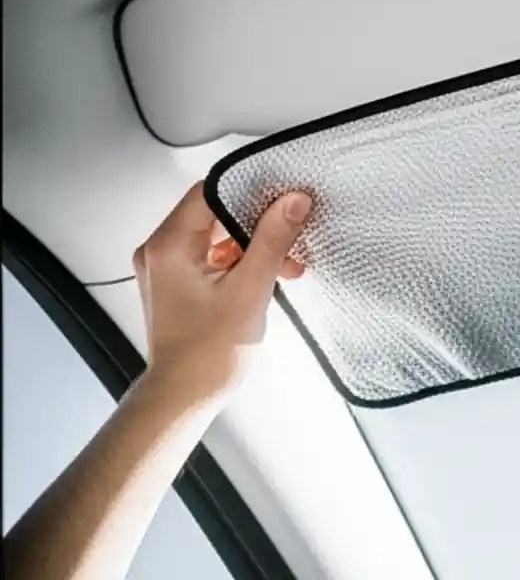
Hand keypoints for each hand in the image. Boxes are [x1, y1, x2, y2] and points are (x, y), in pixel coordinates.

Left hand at [131, 182, 312, 403]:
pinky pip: (210, 256)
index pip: (210, 192)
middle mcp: (159, 251)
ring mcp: (165, 268)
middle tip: (290, 237)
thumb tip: (293, 200)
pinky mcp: (176, 284)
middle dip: (257, 224)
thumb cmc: (209, 352)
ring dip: (252, 245)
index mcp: (169, 246)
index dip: (250, 190)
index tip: (283, 196)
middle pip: (214, 213)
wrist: (186, 396)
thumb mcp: (251, 288)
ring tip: (284, 266)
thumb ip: (272, 239)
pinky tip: (267, 276)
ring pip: (215, 236)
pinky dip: (239, 261)